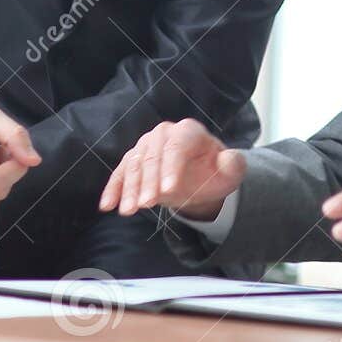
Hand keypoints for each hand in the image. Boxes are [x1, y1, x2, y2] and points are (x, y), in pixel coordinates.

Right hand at [99, 118, 246, 220]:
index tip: (169, 191)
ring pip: (133, 166)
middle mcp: (164, 133)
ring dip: (128, 189)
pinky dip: (112, 189)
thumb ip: (234, 164)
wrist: (198, 177)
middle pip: (152, 157)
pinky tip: (107, 206)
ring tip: (128, 211)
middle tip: (146, 205)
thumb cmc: (215, 172)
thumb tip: (229, 159)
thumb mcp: (230, 171)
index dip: (171, 168)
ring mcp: (145, 145)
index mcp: (188, 131)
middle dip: (148, 182)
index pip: (177, 147)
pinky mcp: (132, 160)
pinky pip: (119, 173)